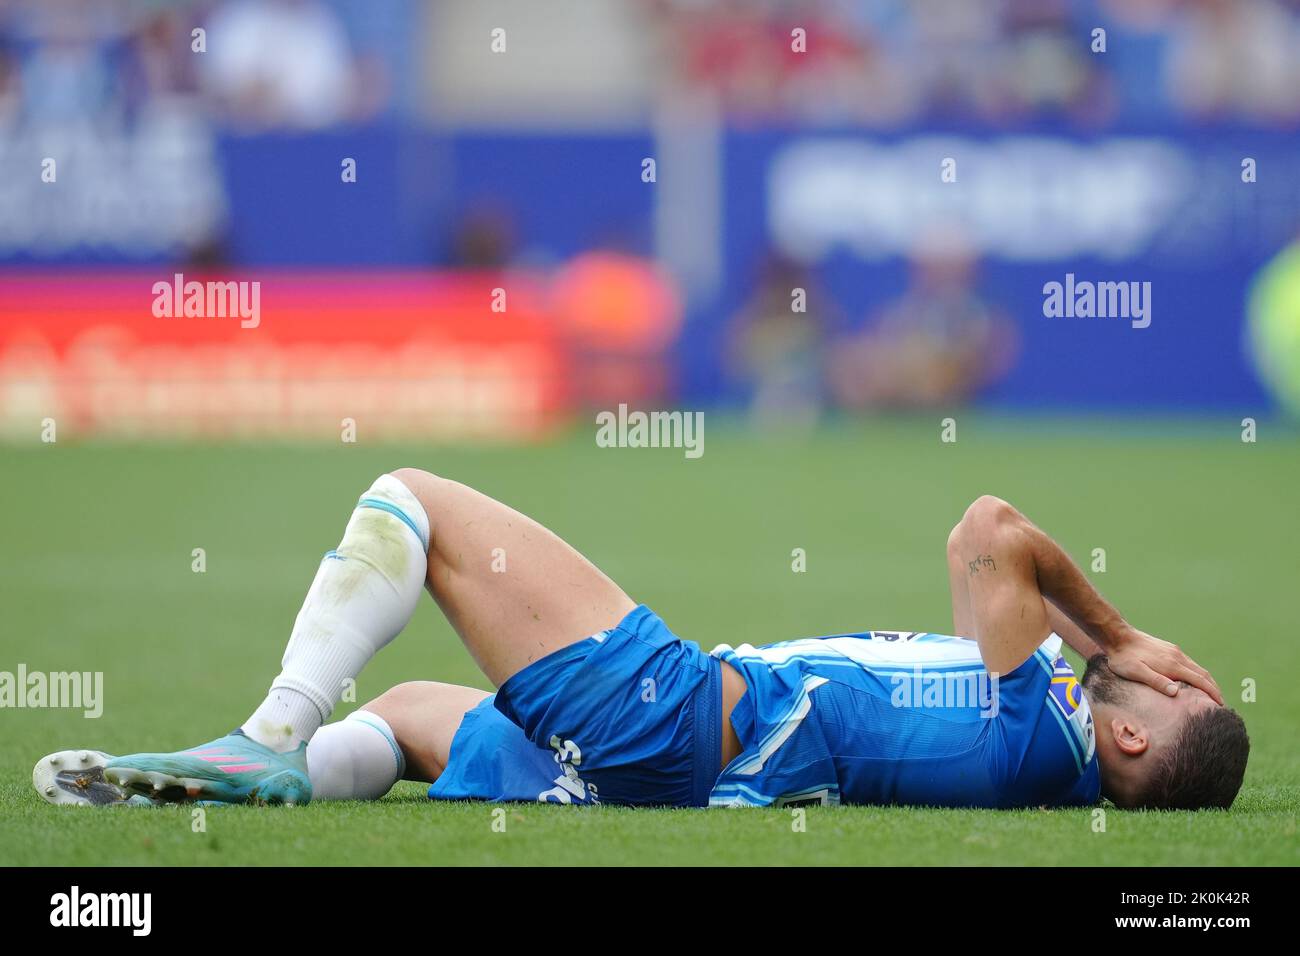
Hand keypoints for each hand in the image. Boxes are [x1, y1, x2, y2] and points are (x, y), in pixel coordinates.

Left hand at [1105, 626, 1223, 704]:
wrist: (1117, 636)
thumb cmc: (1124, 658)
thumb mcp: (1137, 672)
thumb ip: (1157, 681)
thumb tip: (1177, 692)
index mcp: (1172, 664)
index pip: (1200, 680)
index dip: (1212, 692)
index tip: (1221, 703)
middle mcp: (1177, 656)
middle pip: (1203, 673)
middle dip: (1213, 687)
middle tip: (1220, 701)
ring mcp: (1173, 651)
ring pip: (1196, 667)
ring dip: (1206, 679)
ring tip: (1210, 691)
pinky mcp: (1168, 648)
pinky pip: (1188, 662)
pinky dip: (1196, 672)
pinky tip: (1192, 678)